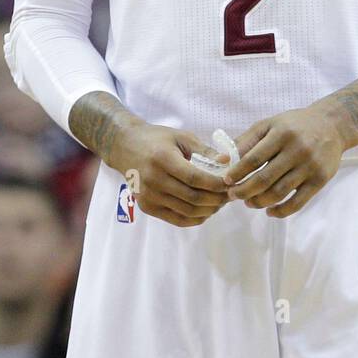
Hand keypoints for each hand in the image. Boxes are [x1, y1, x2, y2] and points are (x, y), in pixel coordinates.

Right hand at [108, 119, 230, 228]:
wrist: (126, 147)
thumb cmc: (157, 139)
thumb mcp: (181, 137)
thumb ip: (204, 150)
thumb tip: (227, 161)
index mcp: (163, 159)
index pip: (194, 178)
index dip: (215, 184)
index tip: (231, 182)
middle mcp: (153, 180)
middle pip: (192, 197)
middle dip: (216, 199)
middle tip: (230, 194)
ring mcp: (148, 196)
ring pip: (187, 211)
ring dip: (209, 210)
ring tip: (221, 202)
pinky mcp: (147, 207)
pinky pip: (176, 219)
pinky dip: (195, 218)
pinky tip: (206, 211)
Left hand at [224, 102, 347, 217]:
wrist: (331, 125)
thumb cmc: (294, 125)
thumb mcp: (269, 124)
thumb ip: (246, 141)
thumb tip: (221, 160)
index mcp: (281, 134)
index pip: (254, 158)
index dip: (237, 173)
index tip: (226, 181)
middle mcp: (296, 150)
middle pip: (265, 179)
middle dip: (244, 191)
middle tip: (233, 196)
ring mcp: (309, 166)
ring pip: (279, 193)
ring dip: (259, 202)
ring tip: (249, 203)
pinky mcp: (320, 180)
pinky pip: (298, 203)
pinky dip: (281, 211)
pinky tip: (269, 211)